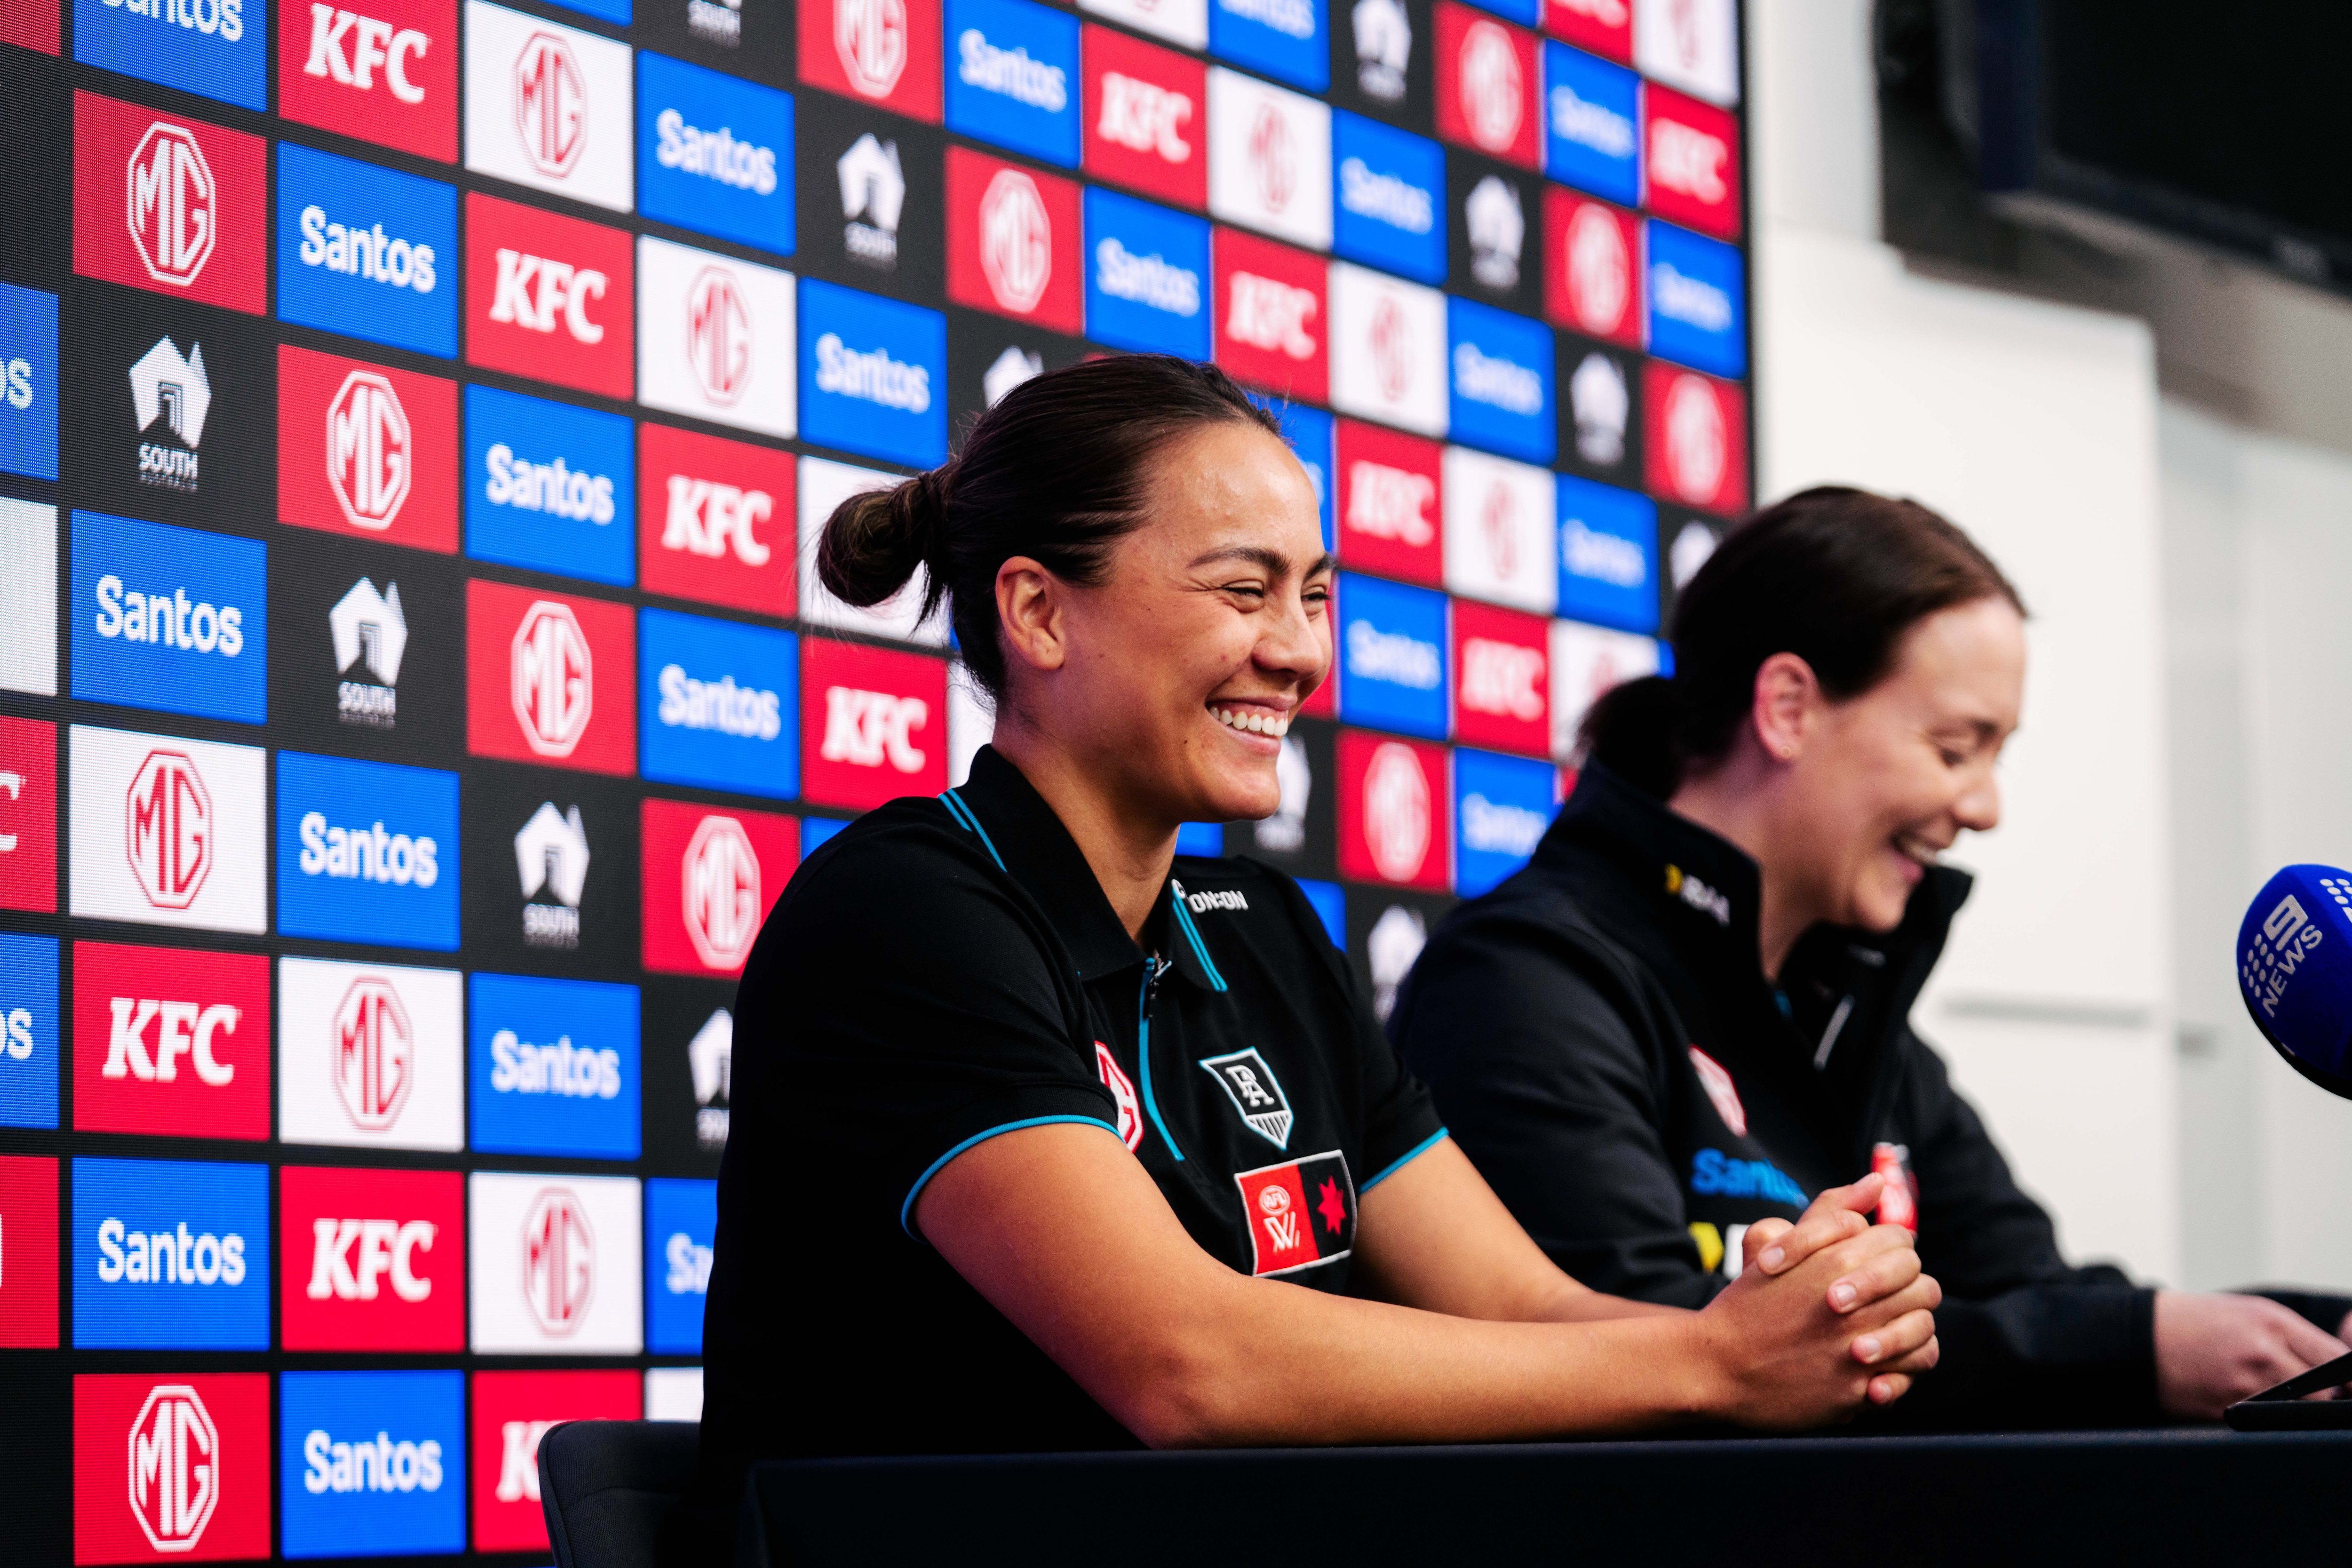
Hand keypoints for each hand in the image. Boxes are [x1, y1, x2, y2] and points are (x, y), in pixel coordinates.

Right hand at [1693, 1176, 1940, 1428]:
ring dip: (1911, 1327)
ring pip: (1922, 1329)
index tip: (1874, 1263)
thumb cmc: (1748, 1303)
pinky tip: (1879, 1365)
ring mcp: (1856, 1349)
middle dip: (1908, 1290)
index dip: (1893, 1251)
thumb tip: (1877, 1182)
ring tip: (1884, 1329)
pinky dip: (1903, 1368)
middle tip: (1882, 1298)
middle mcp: (1852, 1304)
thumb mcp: (1781, 1245)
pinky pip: (1908, 1372)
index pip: (1901, 1243)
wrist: (1716, 1367)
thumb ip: (1832, 1211)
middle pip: (1921, 1286)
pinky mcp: (1856, 1389)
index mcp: (1834, 1260)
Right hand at [2154, 1291, 2351, 1419]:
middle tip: (2304, 1395)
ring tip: (2265, 1396)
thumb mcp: (2251, 1313)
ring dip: (2289, 1410)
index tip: (2343, 1386)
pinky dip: (2260, 1420)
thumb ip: (2297, 1339)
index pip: (2336, 1361)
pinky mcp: (2225, 1413)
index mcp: (2272, 1324)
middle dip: (2320, 1398)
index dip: (2346, 1379)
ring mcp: (2243, 1386)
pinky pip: (2262, 1425)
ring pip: (2294, 1414)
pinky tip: (2243, 1404)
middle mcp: (2262, 1354)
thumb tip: (2341, 1371)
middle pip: (2323, 1394)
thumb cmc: (2197, 1322)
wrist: (2139, 1337)